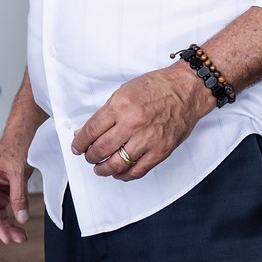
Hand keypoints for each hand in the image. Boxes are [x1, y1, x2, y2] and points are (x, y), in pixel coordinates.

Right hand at [0, 148, 33, 243]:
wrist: (20, 139)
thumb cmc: (15, 149)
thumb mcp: (18, 173)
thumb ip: (19, 197)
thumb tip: (21, 218)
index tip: (6, 238)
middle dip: (2, 228)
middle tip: (18, 238)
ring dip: (7, 226)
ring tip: (21, 236)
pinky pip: (2, 210)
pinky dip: (10, 218)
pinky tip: (19, 225)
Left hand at [70, 64, 212, 180]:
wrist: (185, 90)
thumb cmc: (155, 87)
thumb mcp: (123, 92)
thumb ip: (105, 113)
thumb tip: (87, 131)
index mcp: (120, 106)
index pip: (91, 130)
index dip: (80, 142)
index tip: (76, 147)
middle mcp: (132, 124)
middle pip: (102, 148)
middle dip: (90, 156)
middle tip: (87, 156)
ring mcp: (148, 139)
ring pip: (117, 163)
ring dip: (103, 168)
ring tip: (99, 167)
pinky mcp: (161, 151)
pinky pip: (138, 170)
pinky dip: (124, 174)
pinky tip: (118, 172)